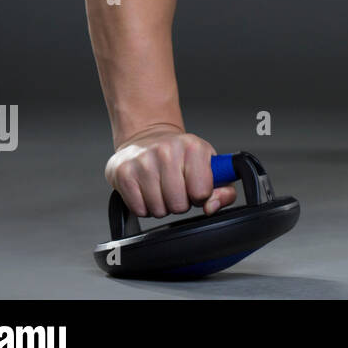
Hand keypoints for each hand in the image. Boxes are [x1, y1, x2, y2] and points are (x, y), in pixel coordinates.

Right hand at [104, 124, 237, 218]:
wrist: (148, 137)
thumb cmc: (182, 156)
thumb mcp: (210, 167)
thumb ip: (224, 191)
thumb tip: (212, 206)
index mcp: (194, 147)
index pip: (202, 192)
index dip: (200, 196)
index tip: (195, 188)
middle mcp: (167, 151)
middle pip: (179, 205)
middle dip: (180, 203)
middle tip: (176, 189)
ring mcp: (143, 161)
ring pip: (158, 210)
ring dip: (162, 206)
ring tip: (161, 189)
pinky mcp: (123, 172)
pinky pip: (139, 209)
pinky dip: (144, 207)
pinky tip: (146, 191)